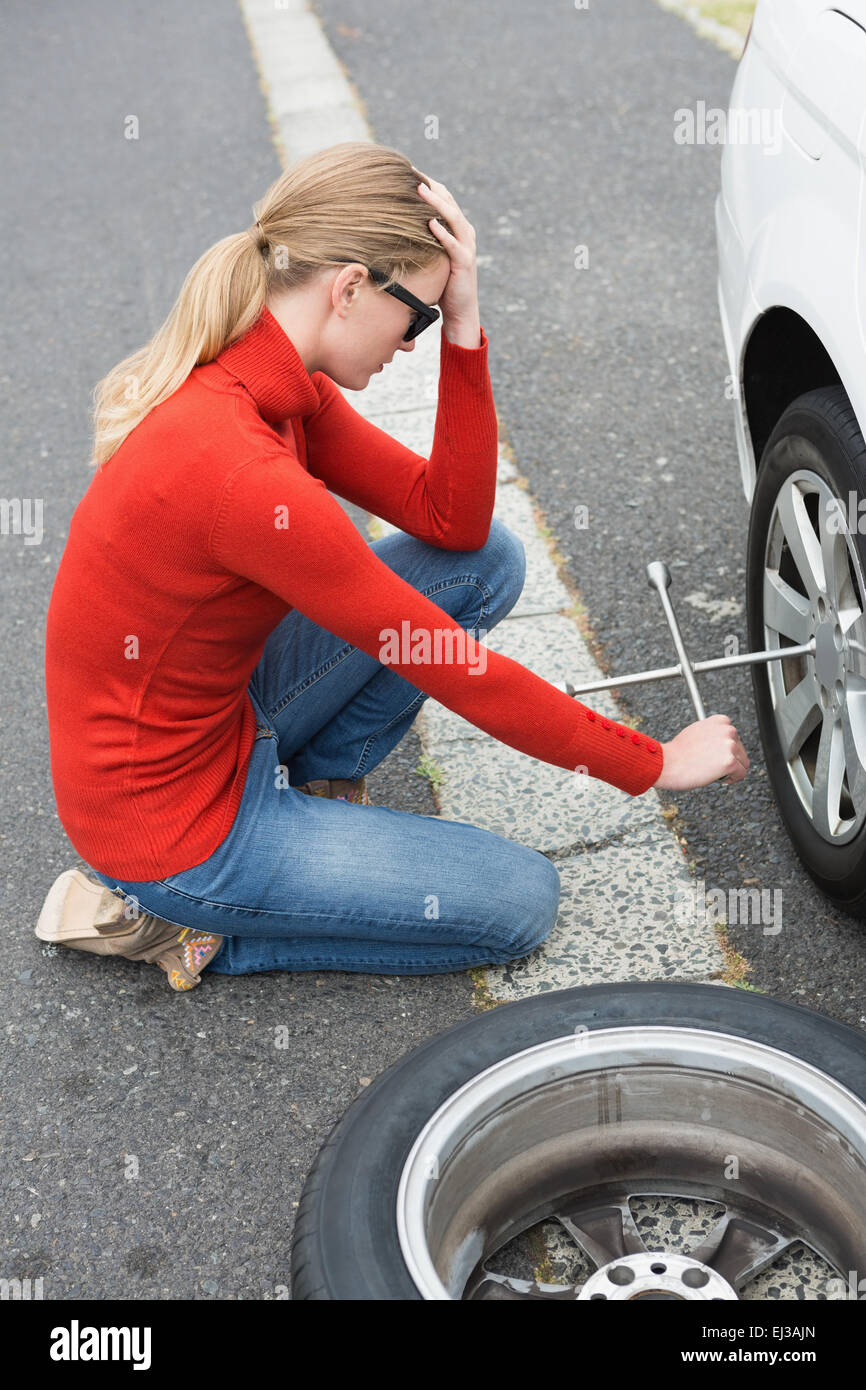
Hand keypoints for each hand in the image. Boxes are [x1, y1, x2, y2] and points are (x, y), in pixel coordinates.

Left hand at [411, 166, 479, 334]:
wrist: (461, 310)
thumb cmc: (443, 283)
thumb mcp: (432, 256)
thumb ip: (422, 240)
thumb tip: (395, 228)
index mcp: (457, 229)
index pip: (444, 199)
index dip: (429, 184)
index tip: (410, 171)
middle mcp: (465, 233)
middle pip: (449, 202)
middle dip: (432, 186)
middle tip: (413, 172)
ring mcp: (466, 247)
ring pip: (453, 218)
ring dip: (437, 203)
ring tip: (421, 189)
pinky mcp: (464, 262)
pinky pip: (453, 244)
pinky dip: (443, 233)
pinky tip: (431, 223)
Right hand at [652, 714, 749, 789]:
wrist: (666, 763)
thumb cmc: (678, 752)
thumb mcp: (697, 732)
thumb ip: (714, 734)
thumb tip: (724, 742)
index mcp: (721, 721)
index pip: (735, 738)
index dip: (725, 750)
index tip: (713, 756)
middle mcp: (728, 730)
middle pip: (741, 751)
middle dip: (728, 760)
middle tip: (709, 765)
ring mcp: (730, 746)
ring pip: (743, 763)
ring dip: (729, 770)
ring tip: (710, 770)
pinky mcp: (730, 762)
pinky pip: (741, 774)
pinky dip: (731, 779)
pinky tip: (716, 777)